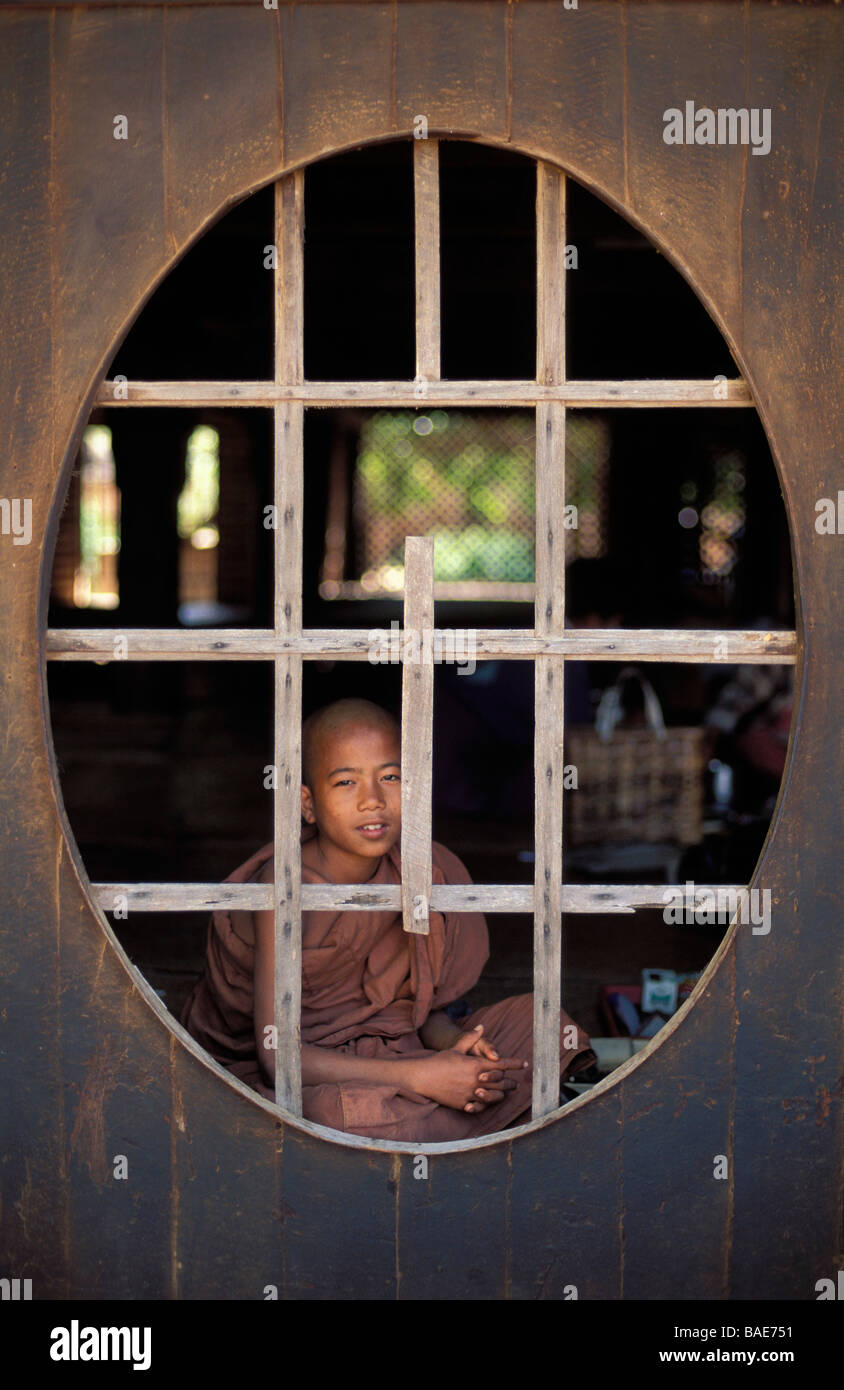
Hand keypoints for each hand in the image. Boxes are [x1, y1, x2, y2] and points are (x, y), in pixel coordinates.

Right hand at [412, 1030, 527, 1113]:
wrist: (423, 1077)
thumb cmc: (439, 1060)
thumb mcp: (456, 1048)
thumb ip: (470, 1038)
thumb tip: (481, 1027)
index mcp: (476, 1064)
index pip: (501, 1064)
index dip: (514, 1064)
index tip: (524, 1064)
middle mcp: (475, 1080)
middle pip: (500, 1082)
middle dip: (510, 1082)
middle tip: (516, 1083)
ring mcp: (470, 1093)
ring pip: (492, 1096)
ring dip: (500, 1095)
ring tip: (504, 1094)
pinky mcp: (463, 1104)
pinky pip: (479, 1107)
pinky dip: (485, 1105)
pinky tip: (487, 1103)